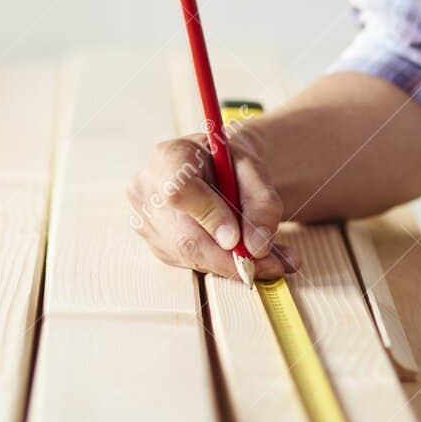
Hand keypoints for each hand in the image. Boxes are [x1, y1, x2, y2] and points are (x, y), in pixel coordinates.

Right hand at [126, 128, 292, 279]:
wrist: (214, 167)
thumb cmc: (232, 164)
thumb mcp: (255, 170)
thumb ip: (261, 204)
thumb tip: (256, 247)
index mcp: (170, 156)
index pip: (179, 191)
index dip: (210, 218)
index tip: (238, 238)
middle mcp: (148, 190)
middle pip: (185, 238)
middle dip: (233, 259)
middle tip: (273, 265)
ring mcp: (146, 221)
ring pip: (190, 257)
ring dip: (233, 265)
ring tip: (270, 259)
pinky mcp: (156, 244)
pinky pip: (191, 263)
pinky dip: (222, 264)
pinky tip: (241, 254)